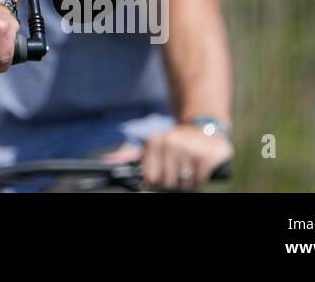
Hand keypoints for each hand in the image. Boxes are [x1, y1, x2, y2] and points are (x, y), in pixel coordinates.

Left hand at [102, 124, 232, 189]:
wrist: (206, 130)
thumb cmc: (177, 144)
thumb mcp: (154, 146)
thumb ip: (130, 155)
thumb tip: (108, 160)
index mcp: (155, 141)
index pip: (150, 178)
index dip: (157, 181)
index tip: (163, 174)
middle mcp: (170, 143)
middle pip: (167, 183)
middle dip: (174, 181)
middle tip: (179, 168)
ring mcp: (189, 149)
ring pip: (184, 184)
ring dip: (188, 181)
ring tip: (190, 166)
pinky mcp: (206, 157)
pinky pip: (199, 181)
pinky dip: (200, 179)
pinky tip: (200, 167)